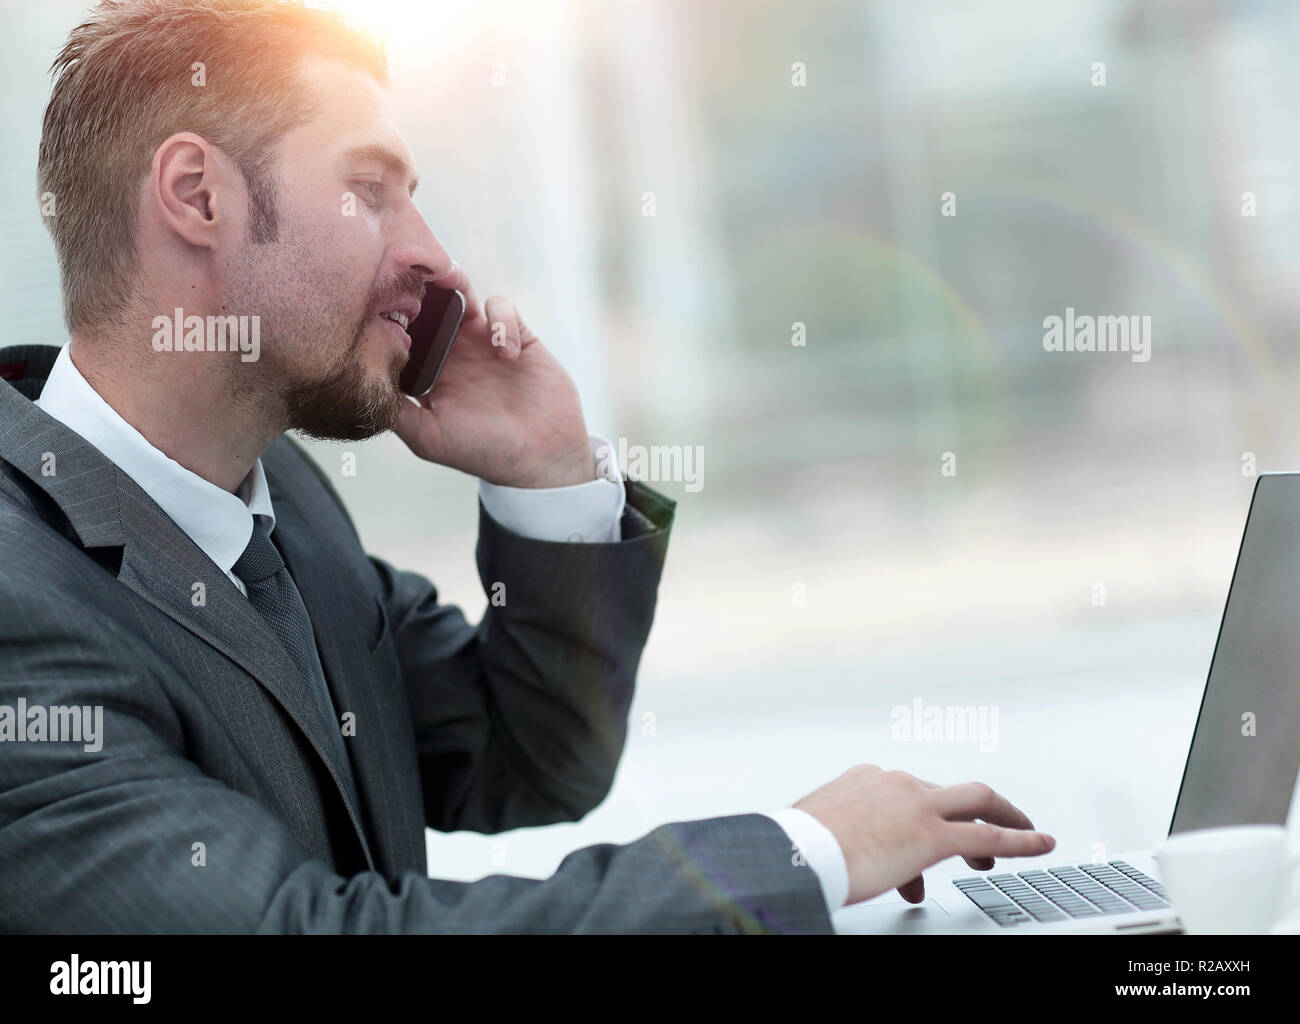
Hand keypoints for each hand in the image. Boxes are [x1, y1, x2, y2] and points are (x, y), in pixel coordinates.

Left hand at [393, 264, 595, 487]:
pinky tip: (506, 353)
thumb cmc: (484, 453)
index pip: (403, 331)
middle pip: (429, 304)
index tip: (382, 301)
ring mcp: (485, 341)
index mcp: (430, 371)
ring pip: (463, 294)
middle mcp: (454, 351)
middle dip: (420, 285)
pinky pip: (502, 308)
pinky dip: (501, 320)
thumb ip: (397, 413)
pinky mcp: (517, 336)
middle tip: (412, 275)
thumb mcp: (429, 439)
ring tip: (452, 284)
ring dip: (456, 282)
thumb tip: (360, 385)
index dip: (392, 312)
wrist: (542, 459)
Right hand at [793, 764, 1054, 906]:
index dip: (920, 819)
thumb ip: (840, 832)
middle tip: (988, 828)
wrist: (795, 852)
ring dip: (1003, 819)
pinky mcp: (933, 836)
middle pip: (948, 792)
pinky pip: (988, 837)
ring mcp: (918, 806)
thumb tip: (841, 853)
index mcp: (865, 779)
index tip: (917, 844)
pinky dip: (1020, 840)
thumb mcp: (817, 828)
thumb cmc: (797, 846)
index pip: (907, 794)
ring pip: (977, 804)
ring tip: (1020, 836)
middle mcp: (895, 783)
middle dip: (974, 809)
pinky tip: (1040, 843)